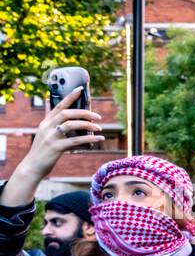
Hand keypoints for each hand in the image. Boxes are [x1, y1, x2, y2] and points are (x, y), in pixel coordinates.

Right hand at [0, 87, 103, 207]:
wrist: (33, 166)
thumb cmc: (45, 151)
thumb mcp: (49, 136)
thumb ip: (60, 128)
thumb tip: (79, 126)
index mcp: (46, 122)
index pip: (59, 105)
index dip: (70, 96)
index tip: (80, 89)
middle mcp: (47, 126)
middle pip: (67, 113)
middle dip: (84, 112)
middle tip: (98, 116)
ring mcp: (51, 136)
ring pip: (71, 125)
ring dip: (88, 125)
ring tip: (100, 128)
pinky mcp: (56, 147)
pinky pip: (76, 141)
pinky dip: (89, 139)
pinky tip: (99, 139)